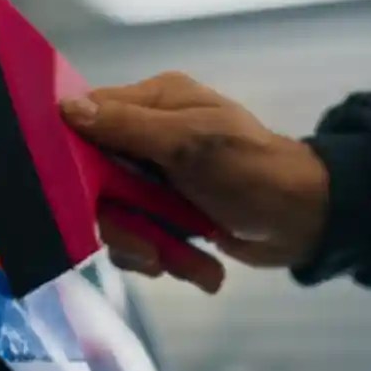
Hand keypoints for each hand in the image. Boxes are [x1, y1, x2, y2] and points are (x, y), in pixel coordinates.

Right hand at [60, 72, 328, 291]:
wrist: (305, 221)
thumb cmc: (252, 171)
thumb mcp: (189, 144)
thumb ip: (128, 127)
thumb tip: (66, 108)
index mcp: (155, 103)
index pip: (88, 118)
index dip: (76, 156)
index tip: (85, 192)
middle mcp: (148, 136)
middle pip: (94, 178)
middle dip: (122, 223)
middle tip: (147, 249)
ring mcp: (155, 178)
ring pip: (114, 216)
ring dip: (145, 247)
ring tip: (175, 263)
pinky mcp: (164, 213)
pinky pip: (138, 237)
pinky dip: (161, 257)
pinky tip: (192, 267)